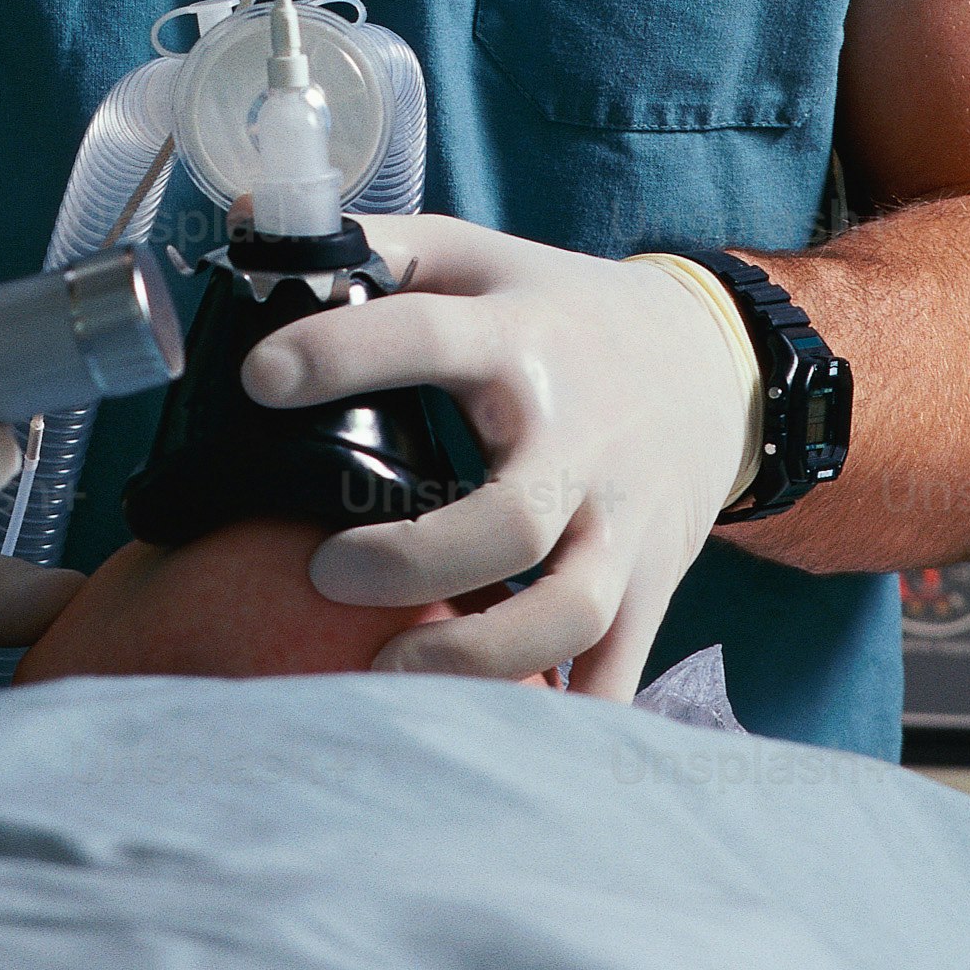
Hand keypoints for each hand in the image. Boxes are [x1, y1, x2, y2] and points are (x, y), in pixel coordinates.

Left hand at [236, 217, 756, 701]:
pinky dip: (560, 717)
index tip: (259, 379)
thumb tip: (255, 233)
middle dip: (413, 562)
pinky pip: (614, 674)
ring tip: (386, 676)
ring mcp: (622, 522)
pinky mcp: (650, 584)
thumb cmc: (558, 309)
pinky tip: (482, 735)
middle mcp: (576, 438)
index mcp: (520, 340)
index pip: (429, 337)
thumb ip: (373, 247)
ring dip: (479, 658)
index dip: (341, 353)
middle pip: (510, 522)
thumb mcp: (473, 253)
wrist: (714, 366)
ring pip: (569, 614)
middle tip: (324, 574)